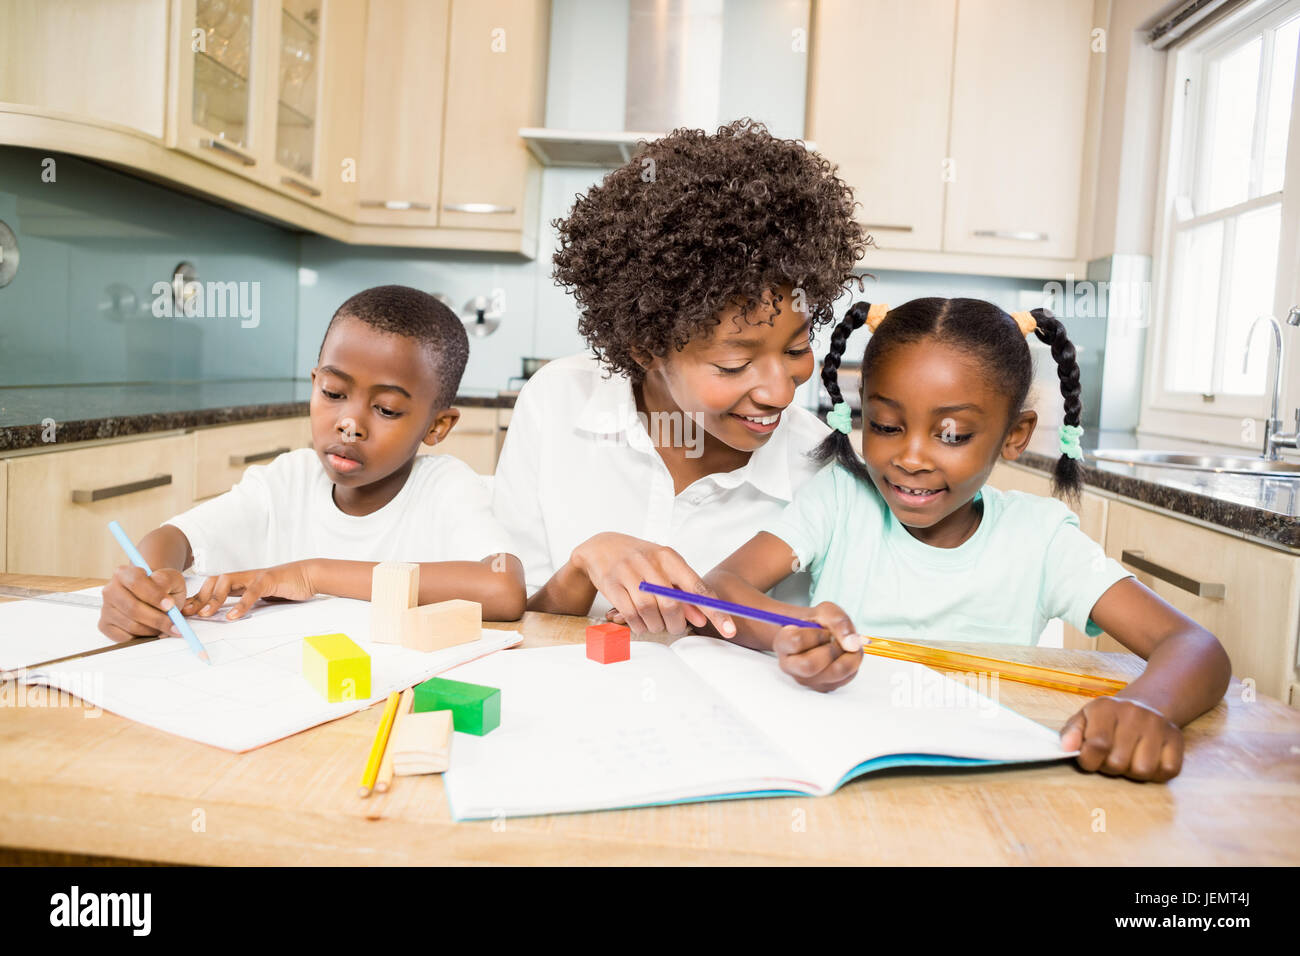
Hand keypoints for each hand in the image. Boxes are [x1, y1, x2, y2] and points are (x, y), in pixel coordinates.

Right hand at [98, 565, 188, 642]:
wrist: (152, 594)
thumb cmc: (161, 586)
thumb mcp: (171, 578)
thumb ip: (168, 583)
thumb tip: (167, 602)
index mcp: (124, 573)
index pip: (136, 582)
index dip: (154, 596)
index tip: (170, 605)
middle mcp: (111, 590)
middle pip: (133, 608)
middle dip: (158, 619)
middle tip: (175, 624)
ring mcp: (106, 609)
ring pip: (132, 625)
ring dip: (153, 630)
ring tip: (166, 626)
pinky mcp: (105, 626)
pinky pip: (126, 638)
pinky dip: (143, 637)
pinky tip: (152, 630)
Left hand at [184, 560, 317, 620]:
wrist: (308, 575)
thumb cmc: (285, 588)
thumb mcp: (262, 598)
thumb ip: (246, 604)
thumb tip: (230, 618)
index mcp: (241, 582)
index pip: (213, 587)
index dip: (198, 598)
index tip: (185, 612)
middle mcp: (244, 577)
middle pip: (214, 581)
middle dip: (199, 597)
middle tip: (189, 613)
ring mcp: (255, 576)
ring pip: (226, 582)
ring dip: (213, 599)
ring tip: (205, 614)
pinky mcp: (269, 580)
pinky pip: (251, 592)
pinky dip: (241, 604)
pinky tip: (233, 616)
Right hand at [571, 532, 734, 636]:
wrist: (602, 547)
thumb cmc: (640, 560)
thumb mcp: (665, 569)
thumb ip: (684, 592)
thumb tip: (702, 618)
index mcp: (668, 556)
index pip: (697, 587)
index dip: (715, 611)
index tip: (729, 630)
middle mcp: (649, 562)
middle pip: (671, 603)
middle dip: (676, 623)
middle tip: (675, 627)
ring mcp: (628, 572)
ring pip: (649, 610)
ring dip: (656, 625)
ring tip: (657, 624)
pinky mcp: (611, 584)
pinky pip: (630, 614)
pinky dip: (639, 625)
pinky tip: (642, 623)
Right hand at [773, 602, 863, 692]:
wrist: (818, 635)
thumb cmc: (818, 623)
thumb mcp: (826, 611)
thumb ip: (838, 621)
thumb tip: (853, 644)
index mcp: (783, 643)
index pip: (796, 641)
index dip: (817, 633)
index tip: (824, 630)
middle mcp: (790, 666)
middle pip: (809, 665)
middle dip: (832, 649)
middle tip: (837, 640)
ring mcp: (806, 680)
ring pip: (832, 674)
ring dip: (846, 656)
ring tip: (844, 646)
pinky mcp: (823, 688)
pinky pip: (845, 678)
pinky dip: (852, 663)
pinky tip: (845, 655)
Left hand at [1059, 696, 1183, 781]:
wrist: (1145, 705)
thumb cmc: (1107, 720)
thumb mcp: (1084, 719)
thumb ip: (1071, 734)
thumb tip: (1066, 748)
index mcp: (1105, 708)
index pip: (1097, 745)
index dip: (1090, 761)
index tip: (1090, 759)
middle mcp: (1134, 713)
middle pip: (1118, 762)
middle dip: (1110, 766)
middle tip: (1111, 756)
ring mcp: (1158, 725)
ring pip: (1143, 770)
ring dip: (1133, 771)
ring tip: (1129, 757)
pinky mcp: (1177, 739)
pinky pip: (1167, 771)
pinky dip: (1156, 772)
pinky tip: (1148, 759)